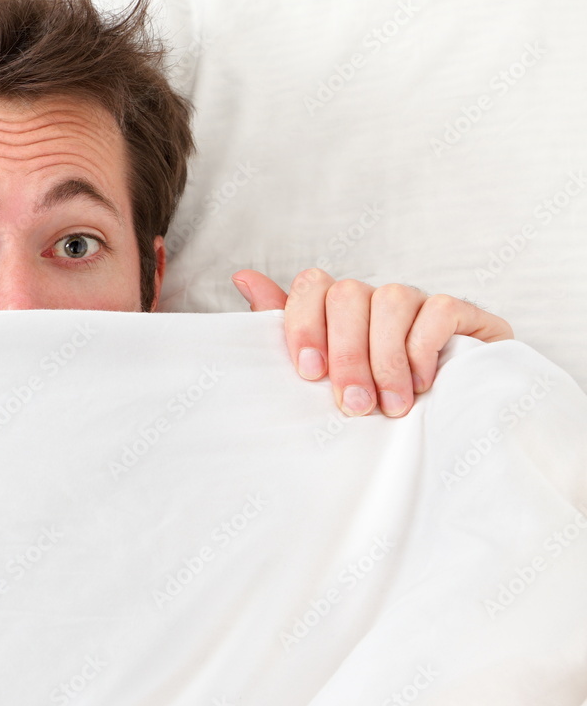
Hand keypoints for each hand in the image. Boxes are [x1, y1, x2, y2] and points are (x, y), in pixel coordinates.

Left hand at [231, 268, 513, 417]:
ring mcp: (419, 303)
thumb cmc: (371, 403)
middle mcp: (375, 300)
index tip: (309, 374)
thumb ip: (284, 328)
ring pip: (392, 298)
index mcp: (337, 312)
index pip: (311, 286)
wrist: (447, 428)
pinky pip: (438, 309)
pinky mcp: (462, 314)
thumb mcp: (321, 376)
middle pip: (348, 294)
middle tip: (354, 406)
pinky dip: (424, 349)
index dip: (304, 325)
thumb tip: (243, 277)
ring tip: (391, 406)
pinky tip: (423, 384)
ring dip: (386, 359)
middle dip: (347, 355)